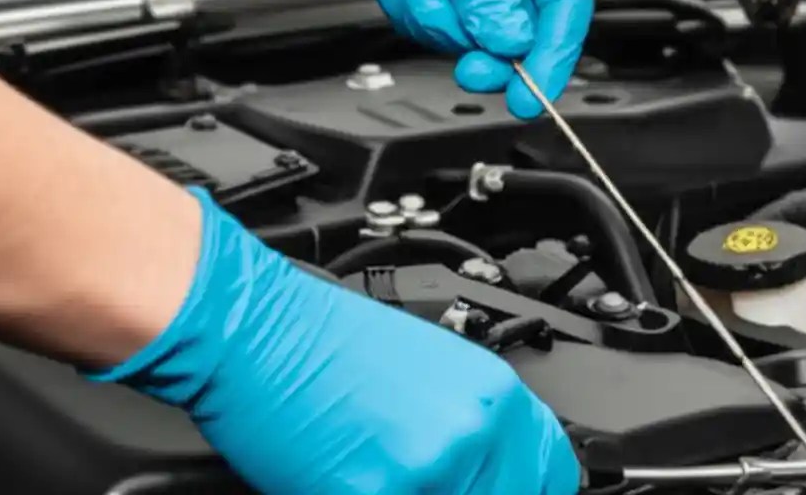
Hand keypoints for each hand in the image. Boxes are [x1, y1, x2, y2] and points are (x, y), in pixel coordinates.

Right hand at [88, 188, 580, 494]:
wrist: (256, 328)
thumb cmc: (326, 344)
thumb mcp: (431, 370)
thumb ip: (472, 425)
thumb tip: (492, 471)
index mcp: (494, 392)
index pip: (550, 472)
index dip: (528, 489)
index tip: (505, 491)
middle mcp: (474, 429)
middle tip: (416, 478)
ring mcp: (431, 466)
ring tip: (380, 474)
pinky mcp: (376, 492)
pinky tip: (346, 480)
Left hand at [227, 0, 592, 118]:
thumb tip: (511, 43)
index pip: (566, 6)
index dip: (553, 55)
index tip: (531, 93)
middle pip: (520, 36)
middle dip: (484, 48)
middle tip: (470, 68)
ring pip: (472, 41)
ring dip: (435, 17)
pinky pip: (433, 34)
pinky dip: (409, 10)